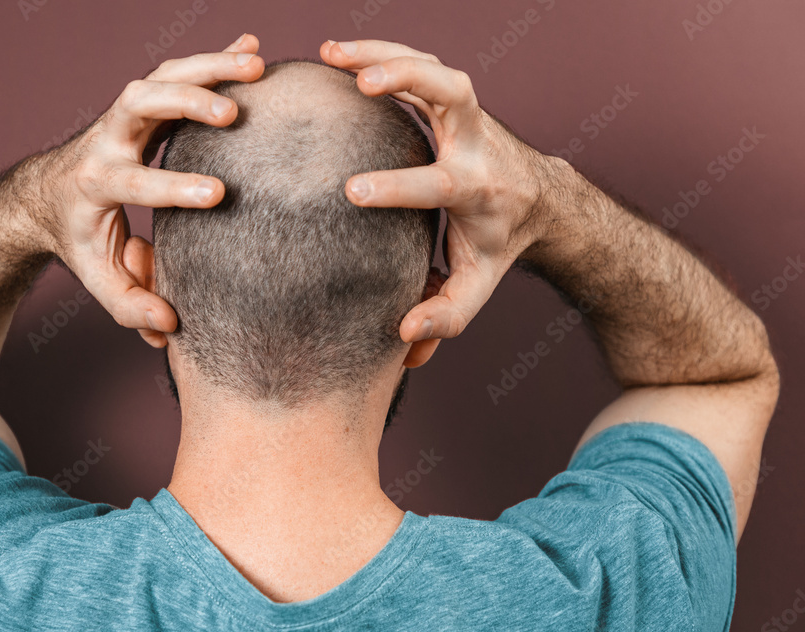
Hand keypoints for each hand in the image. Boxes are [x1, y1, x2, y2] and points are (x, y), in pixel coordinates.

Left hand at [31, 34, 264, 346]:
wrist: (49, 192)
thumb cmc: (79, 238)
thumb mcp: (97, 276)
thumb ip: (128, 304)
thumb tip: (167, 326)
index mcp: (95, 182)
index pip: (131, 180)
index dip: (172, 186)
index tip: (218, 194)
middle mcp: (107, 139)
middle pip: (137, 103)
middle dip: (184, 103)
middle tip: (232, 114)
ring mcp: (124, 115)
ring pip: (160, 76)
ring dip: (208, 67)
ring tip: (257, 65)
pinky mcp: (144, 104)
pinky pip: (177, 73)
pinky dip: (214, 58)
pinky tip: (252, 46)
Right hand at [320, 39, 556, 342]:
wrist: (539, 196)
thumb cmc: (499, 244)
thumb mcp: (478, 286)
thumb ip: (445, 317)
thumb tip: (404, 340)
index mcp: (479, 190)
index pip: (441, 184)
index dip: (399, 188)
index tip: (353, 192)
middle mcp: (475, 143)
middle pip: (454, 96)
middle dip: (410, 83)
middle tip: (360, 84)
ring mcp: (467, 116)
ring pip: (434, 68)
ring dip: (384, 54)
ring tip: (331, 55)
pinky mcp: (451, 98)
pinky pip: (418, 65)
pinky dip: (381, 53)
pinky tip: (338, 54)